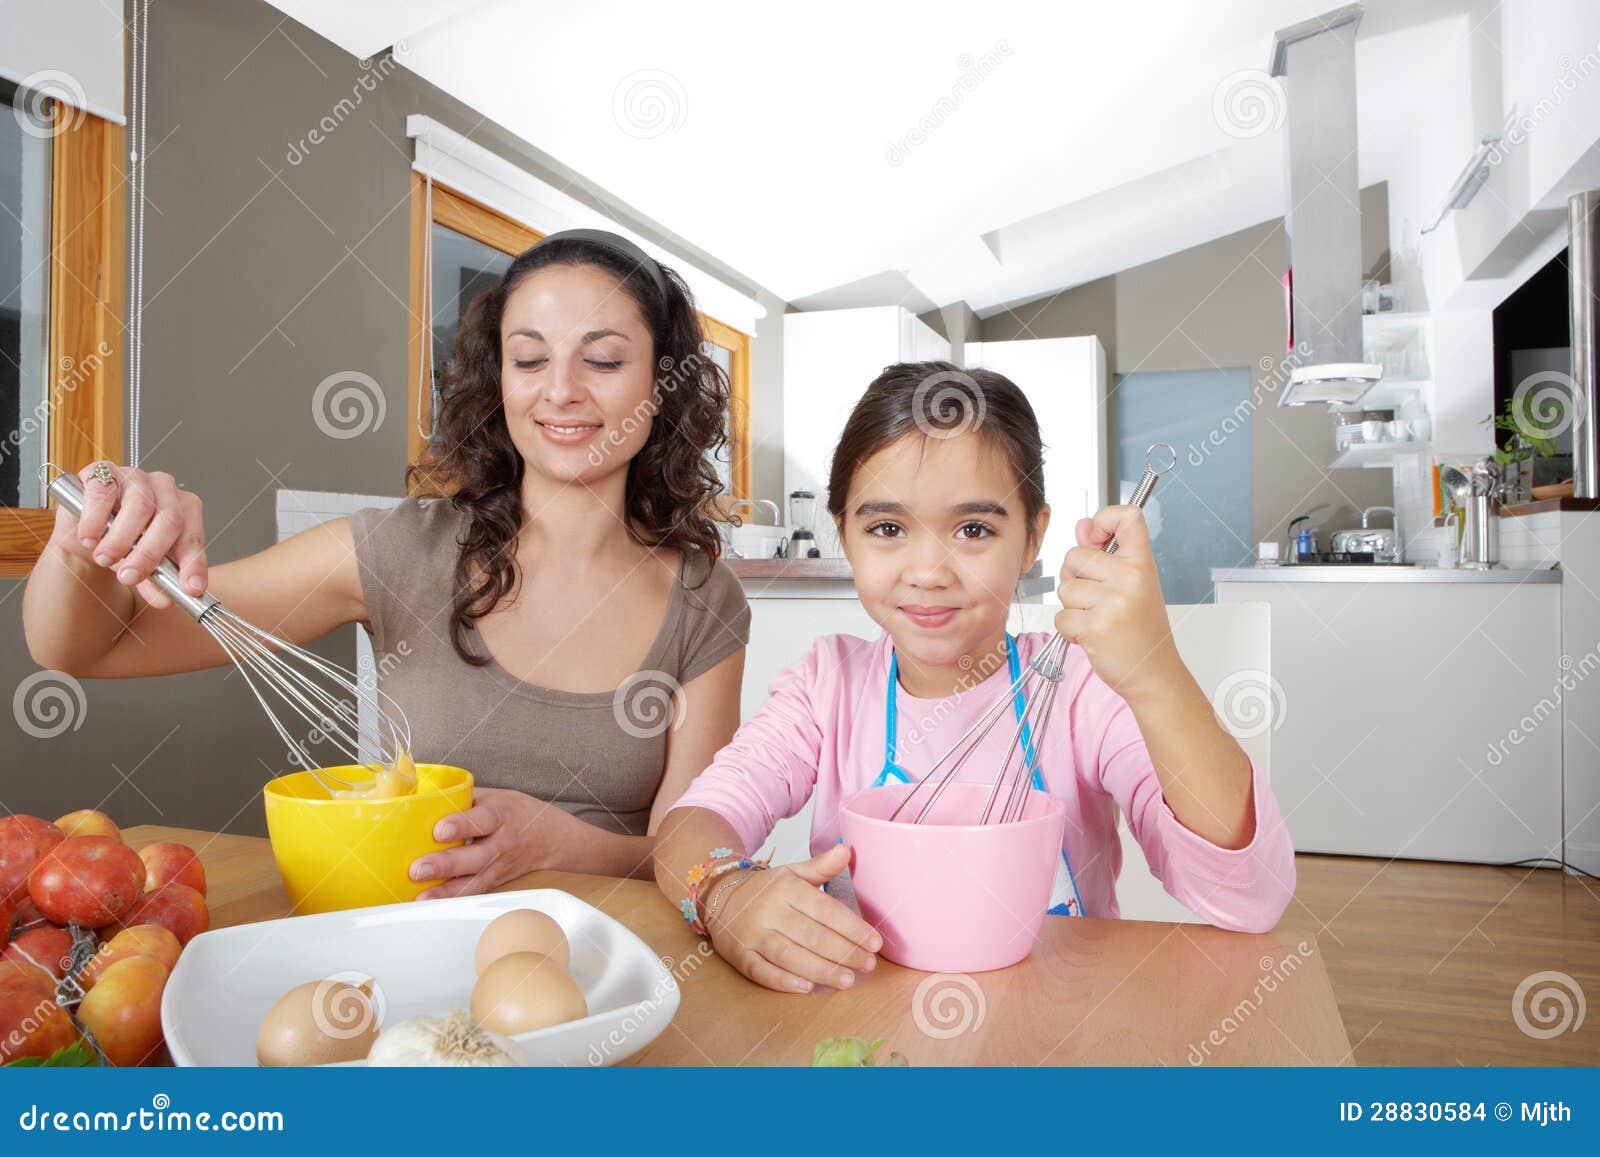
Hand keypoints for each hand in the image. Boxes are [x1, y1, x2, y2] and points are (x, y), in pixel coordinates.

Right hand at [56, 463, 207, 609]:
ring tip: (105, 559)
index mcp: (185, 509)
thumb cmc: (122, 545)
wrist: (84, 533)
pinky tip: (89, 537)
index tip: (191, 588)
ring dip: (120, 540)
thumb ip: (154, 583)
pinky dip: (95, 519)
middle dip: (149, 554)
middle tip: (130, 577)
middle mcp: (166, 489)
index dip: (193, 564)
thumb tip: (165, 600)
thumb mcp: (140, 568)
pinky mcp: (103, 471)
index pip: (194, 537)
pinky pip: (103, 491)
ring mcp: (136, 477)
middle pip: (170, 520)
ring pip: (139, 506)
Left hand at [410, 787, 587, 898]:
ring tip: (421, 896)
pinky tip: (432, 904)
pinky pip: (474, 893)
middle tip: (417, 869)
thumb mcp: (492, 797)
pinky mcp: (495, 882)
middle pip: (475, 857)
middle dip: (445, 864)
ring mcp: (499, 867)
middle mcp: (502, 843)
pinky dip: (453, 900)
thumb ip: (460, 798)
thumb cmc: (514, 812)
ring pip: (474, 882)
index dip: (460, 826)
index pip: (481, 820)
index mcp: (500, 815)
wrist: (549, 837)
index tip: (439, 831)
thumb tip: (419, 796)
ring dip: (446, 891)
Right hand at [708, 844, 880, 992]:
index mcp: (785, 888)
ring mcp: (752, 934)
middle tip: (868, 964)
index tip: (875, 942)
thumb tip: (846, 850)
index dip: (852, 928)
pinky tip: (806, 988)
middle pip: (811, 935)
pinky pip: (761, 971)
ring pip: (789, 956)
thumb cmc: (764, 888)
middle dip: (844, 952)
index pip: (825, 910)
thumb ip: (821, 867)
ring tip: (847, 980)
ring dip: (820, 970)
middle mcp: (768, 911)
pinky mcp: (738, 955)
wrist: (717, 894)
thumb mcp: (791, 872)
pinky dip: (783, 981)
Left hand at [1054, 504, 1183, 703]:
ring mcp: (1113, 603)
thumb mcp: (1134, 585)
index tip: (1095, 534)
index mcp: (1142, 564)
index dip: (1104, 517)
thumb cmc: (1142, 631)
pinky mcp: (1095, 627)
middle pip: (1075, 555)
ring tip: (1097, 619)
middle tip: (1096, 599)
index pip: (1128, 517)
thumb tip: (1082, 525)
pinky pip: (1061, 615)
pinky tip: (1091, 634)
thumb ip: (1105, 554)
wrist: (1154, 673)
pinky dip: (1069, 629)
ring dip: (1072, 606)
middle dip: (1075, 577)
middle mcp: (1130, 579)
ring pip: (1065, 587)